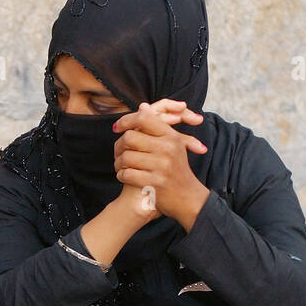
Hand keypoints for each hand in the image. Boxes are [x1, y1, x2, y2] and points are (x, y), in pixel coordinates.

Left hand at [112, 101, 209, 224]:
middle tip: (117, 152)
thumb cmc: (177, 170)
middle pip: (129, 137)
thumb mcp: (174, 145)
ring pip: (126, 157)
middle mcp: (167, 149)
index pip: (143, 118)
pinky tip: (124, 176)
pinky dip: (122, 175)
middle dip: (118, 146)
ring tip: (120, 166)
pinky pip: (127, 174)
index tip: (117, 127)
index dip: (126, 120)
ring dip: (118, 163)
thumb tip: (142, 107)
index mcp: (171, 136)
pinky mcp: (154, 182)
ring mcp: (161, 166)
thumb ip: (157, 126)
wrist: (187, 198)